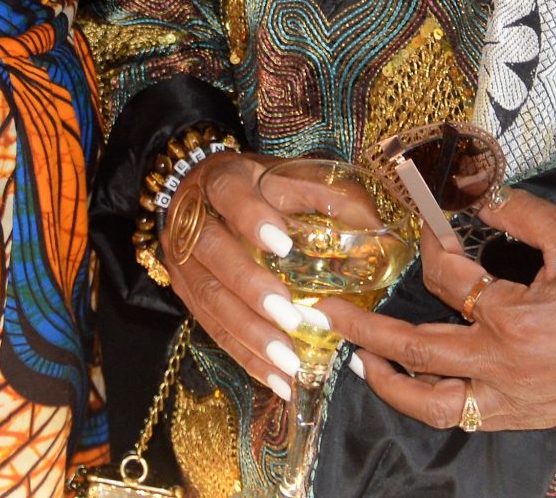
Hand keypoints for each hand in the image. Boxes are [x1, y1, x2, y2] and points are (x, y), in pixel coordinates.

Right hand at [160, 152, 345, 404]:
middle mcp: (192, 218)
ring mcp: (182, 259)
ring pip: (209, 297)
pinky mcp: (185, 293)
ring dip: (249, 333)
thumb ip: (326, 195)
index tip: (283, 245)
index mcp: (221, 178)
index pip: (228, 192)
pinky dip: (244, 355)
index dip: (250, 217)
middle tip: (289, 317)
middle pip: (212, 251)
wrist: (204, 196)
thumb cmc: (259, 190)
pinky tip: (275, 378)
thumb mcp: (288, 177)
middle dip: (249, 287)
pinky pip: (211, 328)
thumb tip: (373, 227)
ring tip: (288, 362)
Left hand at [322, 188, 555, 431]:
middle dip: (365, 332)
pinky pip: (470, 418)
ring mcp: (517, 399)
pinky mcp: (530, 415)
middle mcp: (505, 367)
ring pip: (438, 405)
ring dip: (392, 385)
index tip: (418, 220)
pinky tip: (419, 387)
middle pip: (417, 353)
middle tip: (325, 314)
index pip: (446, 278)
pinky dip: (436, 404)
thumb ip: (519, 212)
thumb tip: (476, 194)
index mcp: (513, 320)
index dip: (428, 243)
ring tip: (359, 363)